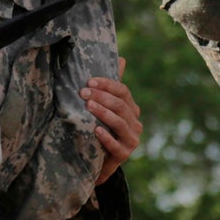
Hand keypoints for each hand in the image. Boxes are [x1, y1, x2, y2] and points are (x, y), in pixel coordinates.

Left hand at [82, 57, 141, 183]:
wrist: (97, 160)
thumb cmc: (100, 128)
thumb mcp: (104, 107)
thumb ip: (111, 87)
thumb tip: (121, 58)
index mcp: (131, 108)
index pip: (123, 92)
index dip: (107, 85)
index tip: (89, 82)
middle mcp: (135, 122)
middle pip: (121, 105)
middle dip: (102, 97)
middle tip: (83, 93)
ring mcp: (132, 139)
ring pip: (120, 123)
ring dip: (103, 113)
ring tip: (88, 106)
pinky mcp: (125, 154)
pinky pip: (116, 145)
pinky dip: (106, 137)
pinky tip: (95, 130)